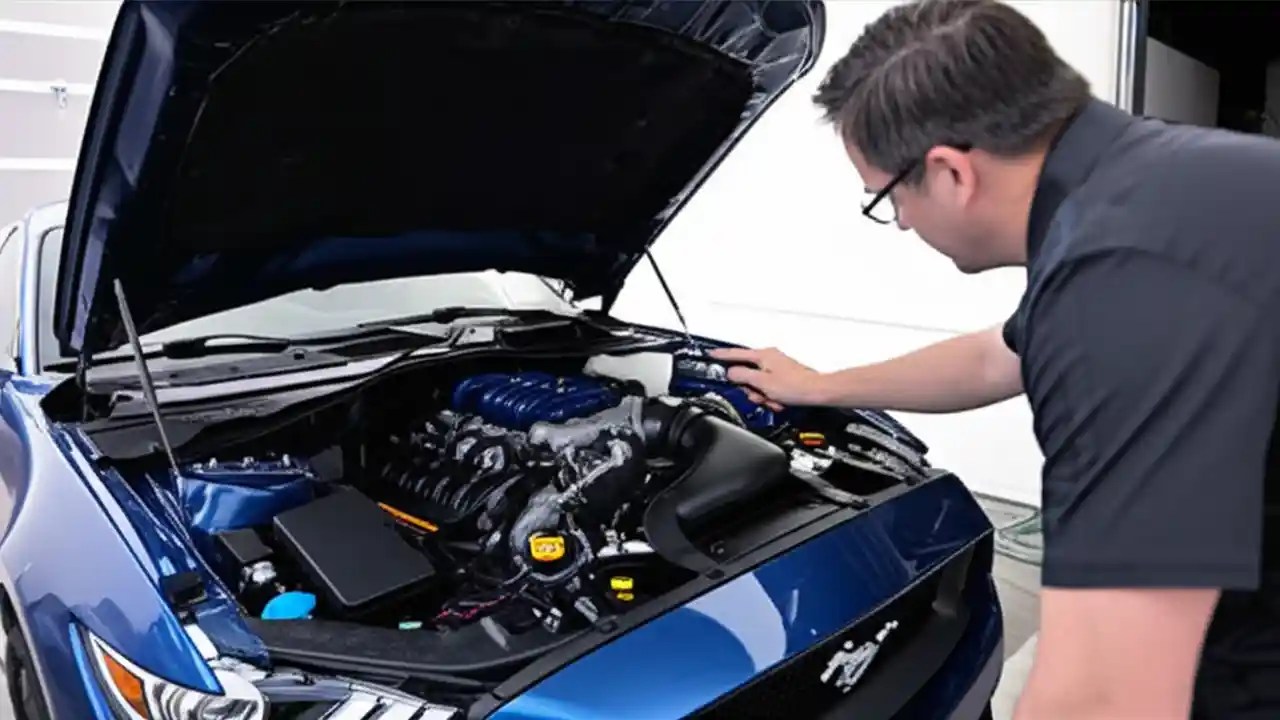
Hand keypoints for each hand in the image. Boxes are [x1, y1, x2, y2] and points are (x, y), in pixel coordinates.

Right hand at [708, 346, 827, 409]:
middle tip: (758, 395)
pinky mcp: (783, 378)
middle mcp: (770, 358)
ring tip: (774, 399)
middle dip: (750, 389)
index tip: (710, 355)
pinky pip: (768, 388)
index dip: (721, 356)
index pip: (735, 353)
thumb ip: (742, 376)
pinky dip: (772, 397)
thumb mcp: (762, 382)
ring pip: (758, 384)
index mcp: (764, 355)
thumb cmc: (797, 386)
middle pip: (747, 374)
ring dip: (762, 395)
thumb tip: (731, 373)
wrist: (817, 393)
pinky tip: (780, 401)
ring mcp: (777, 368)